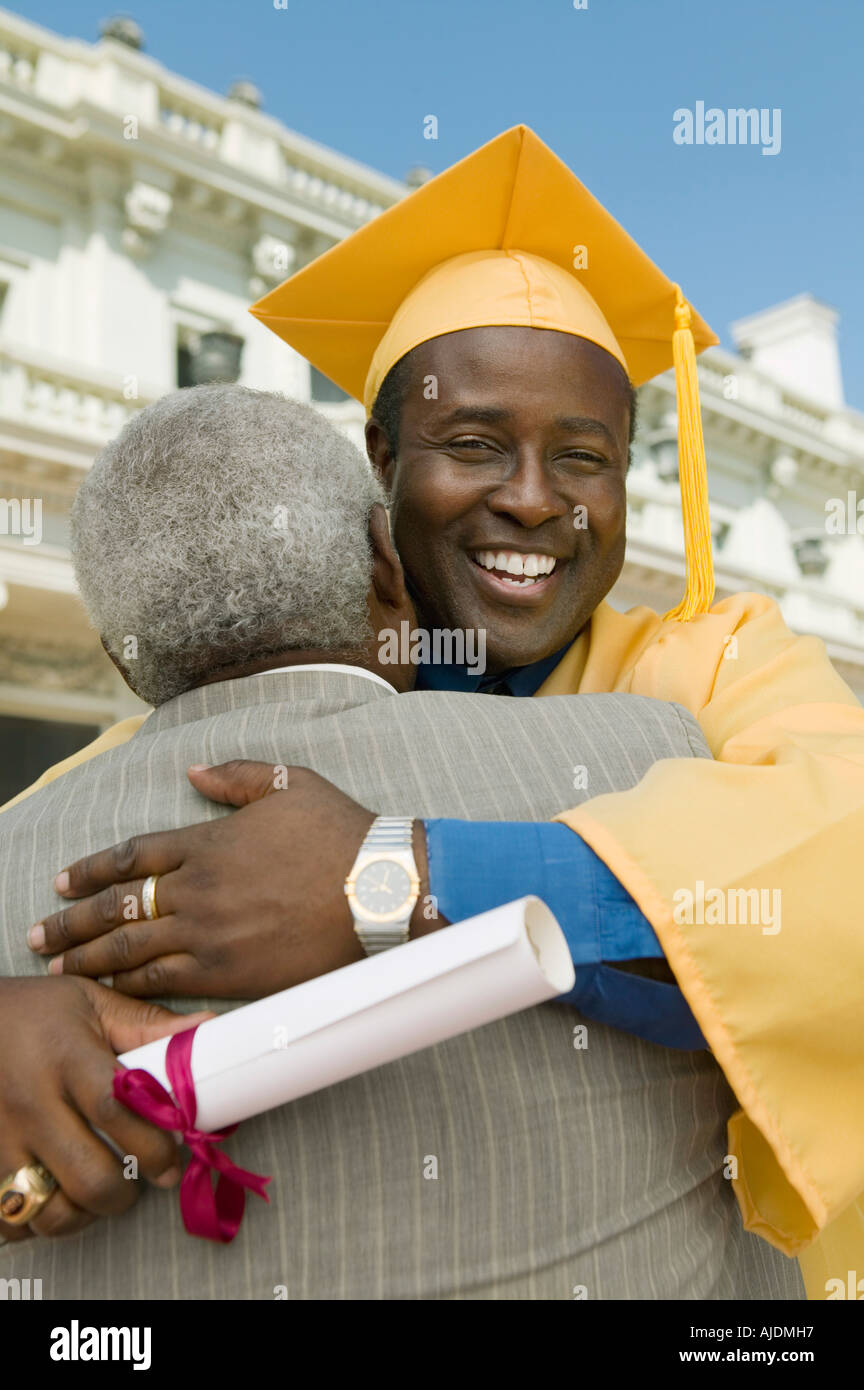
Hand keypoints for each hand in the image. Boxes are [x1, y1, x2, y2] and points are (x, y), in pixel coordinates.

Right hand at [0, 976, 210, 1242]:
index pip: (115, 1110)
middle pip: (88, 1175)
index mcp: (67, 1058)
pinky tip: (52, 1197)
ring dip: (81, 1214)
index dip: (152, 1144)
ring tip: (96, 1192)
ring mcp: (0, 1136)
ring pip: (48, 1210)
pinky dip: (33, 1222)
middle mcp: (31, 1102)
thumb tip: (207, 1028)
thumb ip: (147, 1025)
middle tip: (138, 1180)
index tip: (172, 1162)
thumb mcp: (89, 1003)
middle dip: (125, 1193)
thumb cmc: (32, 1012)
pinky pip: (8, 1220)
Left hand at [30, 763, 435, 999]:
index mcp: (207, 842)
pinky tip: (112, 990)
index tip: (64, 883)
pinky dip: (132, 985)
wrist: (378, 889)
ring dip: (89, 958)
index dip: (91, 871)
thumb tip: (193, 770)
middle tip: (39, 934)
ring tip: (60, 968)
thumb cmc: (339, 834)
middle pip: (117, 907)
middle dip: (71, 922)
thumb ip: (236, 776)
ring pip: (131, 948)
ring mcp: (209, 935)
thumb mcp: (289, 784)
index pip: (131, 858)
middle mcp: (198, 889)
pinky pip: (165, 982)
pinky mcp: (230, 974)